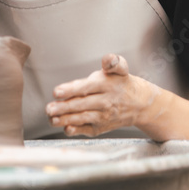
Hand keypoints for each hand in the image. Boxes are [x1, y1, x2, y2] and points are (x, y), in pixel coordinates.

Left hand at [46, 54, 161, 136]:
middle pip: (82, 105)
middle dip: (64, 108)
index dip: (71, 89)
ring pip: (82, 118)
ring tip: (52, 118)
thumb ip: (114, 62)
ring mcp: (103, 116)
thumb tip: (108, 59)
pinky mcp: (101, 127)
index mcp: (107, 85)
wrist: (139, 104)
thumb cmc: (122, 84)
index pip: (87, 87)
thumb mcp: (121, 69)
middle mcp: (105, 102)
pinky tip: (66, 128)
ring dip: (66, 120)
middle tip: (49, 108)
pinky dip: (76, 130)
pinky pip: (86, 130)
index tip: (57, 92)